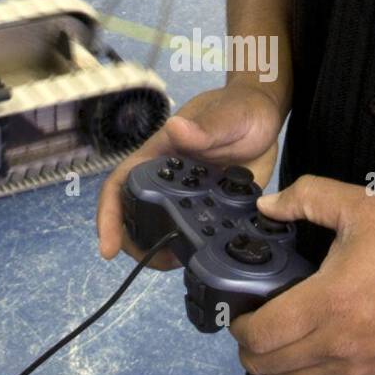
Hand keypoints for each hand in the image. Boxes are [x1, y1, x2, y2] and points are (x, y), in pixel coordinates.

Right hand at [96, 81, 284, 269]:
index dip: (110, 215)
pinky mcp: (213, 208)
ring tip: (181, 265)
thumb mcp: (227, 116)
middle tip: (156, 262)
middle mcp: (169, 180)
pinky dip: (199, 249)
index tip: (109, 248)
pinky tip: (209, 260)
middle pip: (137, 215)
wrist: (266, 118)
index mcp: (160, 156)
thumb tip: (175, 128)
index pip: (122, 184)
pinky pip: (199, 233)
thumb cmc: (240, 109)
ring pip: (166, 228)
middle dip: (137, 243)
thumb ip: (205, 127)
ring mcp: (190, 196)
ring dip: (166, 249)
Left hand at [231, 176, 374, 374]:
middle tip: (255, 321)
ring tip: (281, 334)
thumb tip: (269, 206)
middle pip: (266, 366)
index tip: (242, 308)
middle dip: (249, 347)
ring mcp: (352, 368)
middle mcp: (334, 344)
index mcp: (326, 303)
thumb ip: (309, 197)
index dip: (239, 325)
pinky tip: (315, 340)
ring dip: (275, 362)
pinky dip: (306, 369)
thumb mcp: (362, 206)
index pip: (259, 335)